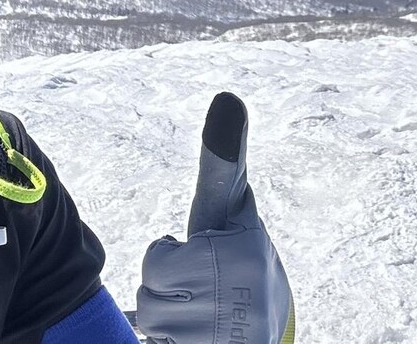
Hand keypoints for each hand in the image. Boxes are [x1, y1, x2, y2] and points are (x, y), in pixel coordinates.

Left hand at [136, 92, 295, 343]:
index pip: (159, 263)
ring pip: (151, 327)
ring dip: (165, 322)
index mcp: (242, 255)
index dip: (168, 259)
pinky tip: (193, 336)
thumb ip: (222, 160)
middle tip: (196, 285)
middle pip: (149, 296)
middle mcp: (242, 302)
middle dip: (164, 290)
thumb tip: (227, 97)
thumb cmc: (237, 250)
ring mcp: (229, 337)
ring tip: (198, 312)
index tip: (200, 262)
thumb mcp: (231, 207)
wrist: (267, 323)